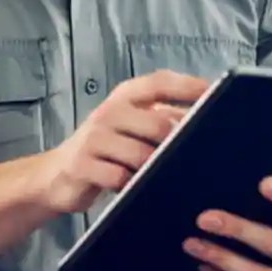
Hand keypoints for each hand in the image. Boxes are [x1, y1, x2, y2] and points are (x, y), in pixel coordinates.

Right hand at [42, 70, 210, 213]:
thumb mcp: (128, 126)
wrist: (56, 175)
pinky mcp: (82, 164)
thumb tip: (204, 119)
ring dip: (154, 170)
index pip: (159, 83)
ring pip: (141, 154)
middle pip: (158, 124)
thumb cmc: (103, 150)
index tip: (215, 93)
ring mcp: (94, 138)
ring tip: (157, 177)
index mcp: (124, 97)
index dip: (188, 86)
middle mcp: (109, 112)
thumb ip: (160, 119)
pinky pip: (119, 177)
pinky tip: (131, 187)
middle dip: (176, 143)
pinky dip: (130, 185)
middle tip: (188, 158)